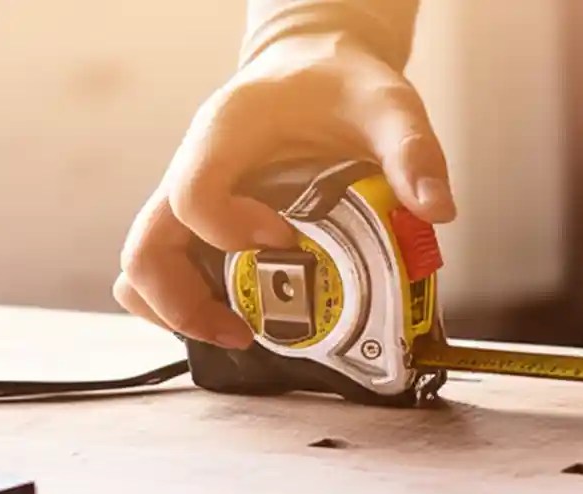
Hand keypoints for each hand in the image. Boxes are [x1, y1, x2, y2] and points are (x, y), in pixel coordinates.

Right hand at [112, 35, 454, 348]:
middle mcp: (191, 168)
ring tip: (240, 335)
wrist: (313, 68)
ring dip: (179, 312)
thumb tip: (437, 211)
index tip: (284, 239)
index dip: (230, 231)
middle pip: (145, 249)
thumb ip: (411, 150)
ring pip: (145, 269)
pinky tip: (240, 319)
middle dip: (182, 303)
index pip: (194, 195)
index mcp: (224, 132)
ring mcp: (188, 202)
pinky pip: (169, 271)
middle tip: (241, 332)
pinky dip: (190, 305)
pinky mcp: (200, 227)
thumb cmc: (338, 83)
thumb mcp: (386, 103)